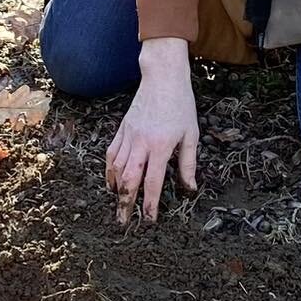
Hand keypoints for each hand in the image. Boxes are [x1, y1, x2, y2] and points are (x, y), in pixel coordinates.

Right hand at [106, 38, 198, 223]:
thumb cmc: (181, 105)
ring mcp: (128, 136)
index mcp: (160, 146)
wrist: (162, 78)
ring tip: (118, 204)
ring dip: (116, 189)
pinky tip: (112, 181)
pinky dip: (109, 171)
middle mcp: (141, 143)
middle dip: (125, 204)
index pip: (152, 182)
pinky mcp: (121, 129)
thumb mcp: (191, 134)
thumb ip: (188, 163)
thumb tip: (189, 187)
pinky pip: (111, 154)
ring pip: (116, 169)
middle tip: (123, 222)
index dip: (150, 204)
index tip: (149, 220)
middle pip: (128, 180)